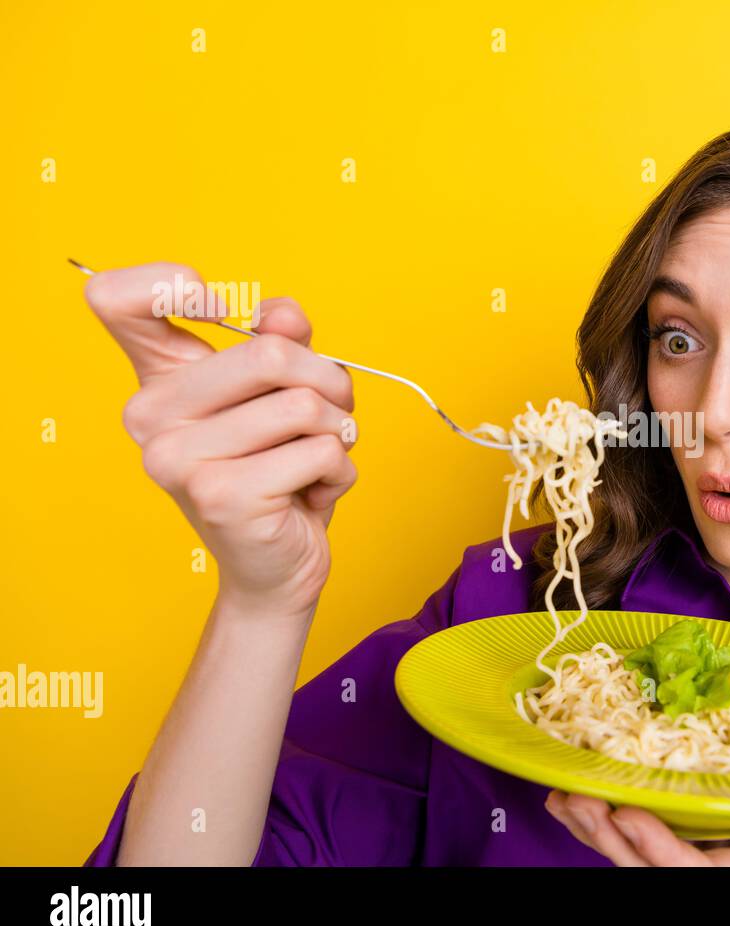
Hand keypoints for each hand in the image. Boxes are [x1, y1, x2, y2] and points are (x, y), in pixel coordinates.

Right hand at [83, 262, 357, 616]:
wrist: (277, 564)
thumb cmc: (281, 468)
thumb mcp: (285, 392)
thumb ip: (283, 340)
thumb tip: (283, 315)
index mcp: (159, 380)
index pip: (115, 298)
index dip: (172, 283)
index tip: (228, 313)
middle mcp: (150, 417)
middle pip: (271, 352)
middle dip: (329, 382)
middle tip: (329, 413)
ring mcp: (178, 459)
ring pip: (305, 405)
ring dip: (340, 430)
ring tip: (318, 458)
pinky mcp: (221, 496)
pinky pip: (321, 451)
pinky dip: (340, 470)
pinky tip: (311, 493)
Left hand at [545, 790, 729, 865]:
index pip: (695, 872)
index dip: (657, 850)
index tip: (626, 814)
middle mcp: (721, 865)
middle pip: (651, 867)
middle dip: (609, 838)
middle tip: (573, 799)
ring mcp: (705, 849)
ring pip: (640, 852)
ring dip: (598, 827)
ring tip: (563, 797)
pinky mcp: (697, 830)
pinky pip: (647, 830)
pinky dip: (610, 815)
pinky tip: (580, 795)